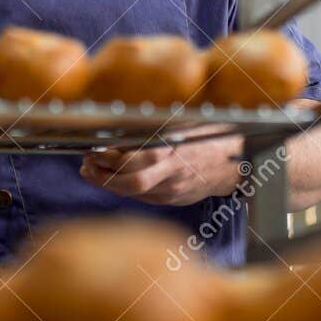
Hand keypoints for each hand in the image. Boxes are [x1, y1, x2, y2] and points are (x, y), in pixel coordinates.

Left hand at [78, 129, 243, 205]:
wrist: (232, 163)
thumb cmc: (206, 135)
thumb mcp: (185, 122)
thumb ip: (158, 125)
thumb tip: (120, 122)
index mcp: (178, 147)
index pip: (139, 158)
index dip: (112, 157)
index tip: (94, 149)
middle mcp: (176, 171)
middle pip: (134, 181)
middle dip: (105, 175)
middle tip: (88, 164)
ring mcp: (175, 188)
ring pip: (135, 192)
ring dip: (108, 183)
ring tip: (91, 172)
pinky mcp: (173, 198)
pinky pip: (142, 196)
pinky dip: (122, 188)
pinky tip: (109, 179)